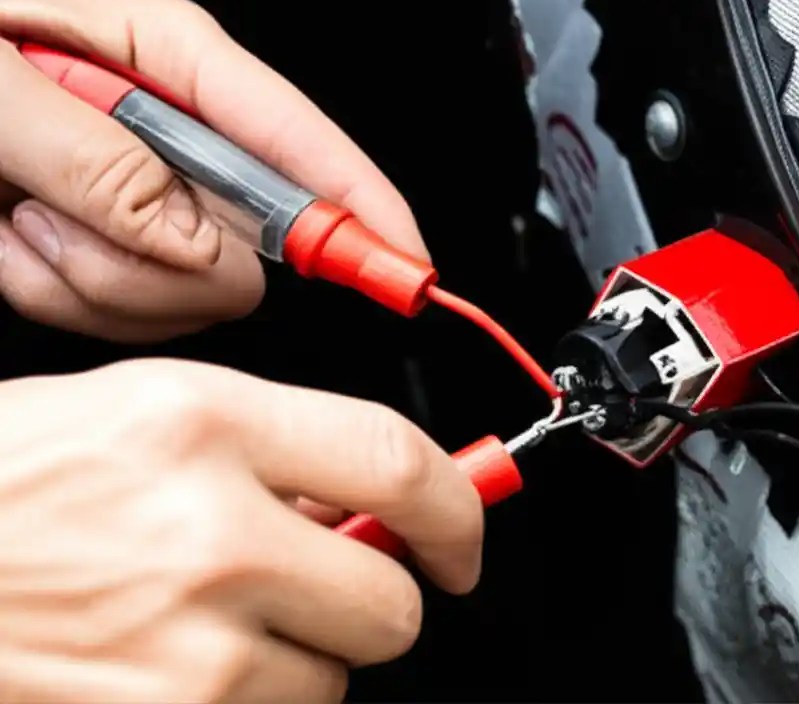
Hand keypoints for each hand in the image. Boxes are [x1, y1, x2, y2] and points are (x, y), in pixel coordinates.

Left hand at [0, 0, 426, 340]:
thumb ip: (91, 159)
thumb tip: (191, 234)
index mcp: (164, 60)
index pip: (297, 137)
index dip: (360, 203)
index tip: (405, 264)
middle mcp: (171, 132)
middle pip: (249, 242)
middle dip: (153, 260)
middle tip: (59, 222)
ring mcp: (146, 199)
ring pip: (193, 293)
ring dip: (91, 279)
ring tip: (18, 222)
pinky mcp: (116, 252)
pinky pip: (133, 315)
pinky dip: (60, 296)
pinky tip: (14, 243)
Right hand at [0, 358, 482, 702]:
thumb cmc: (3, 484)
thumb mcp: (137, 414)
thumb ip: (272, 450)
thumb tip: (374, 503)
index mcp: (204, 425)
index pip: (398, 463)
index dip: (458, 510)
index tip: (461, 538)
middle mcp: (207, 532)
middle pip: (391, 602)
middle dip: (372, 603)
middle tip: (318, 590)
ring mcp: (186, 645)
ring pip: (332, 682)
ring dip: (296, 661)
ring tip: (203, 625)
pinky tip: (174, 666)